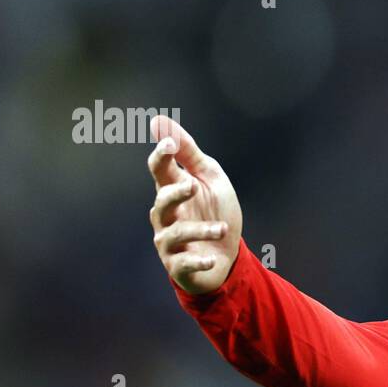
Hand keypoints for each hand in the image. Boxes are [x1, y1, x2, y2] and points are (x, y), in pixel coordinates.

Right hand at [147, 116, 242, 293]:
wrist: (228, 255)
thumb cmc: (215, 212)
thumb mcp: (209, 177)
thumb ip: (188, 152)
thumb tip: (159, 120)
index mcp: (173, 190)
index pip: (159, 170)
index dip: (162, 157)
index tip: (170, 145)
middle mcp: (166, 215)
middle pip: (162, 201)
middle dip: (175, 194)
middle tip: (194, 187)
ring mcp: (170, 242)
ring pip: (176, 233)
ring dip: (200, 229)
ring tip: (222, 228)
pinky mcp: (179, 266)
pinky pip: (183, 264)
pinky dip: (197, 261)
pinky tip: (211, 258)